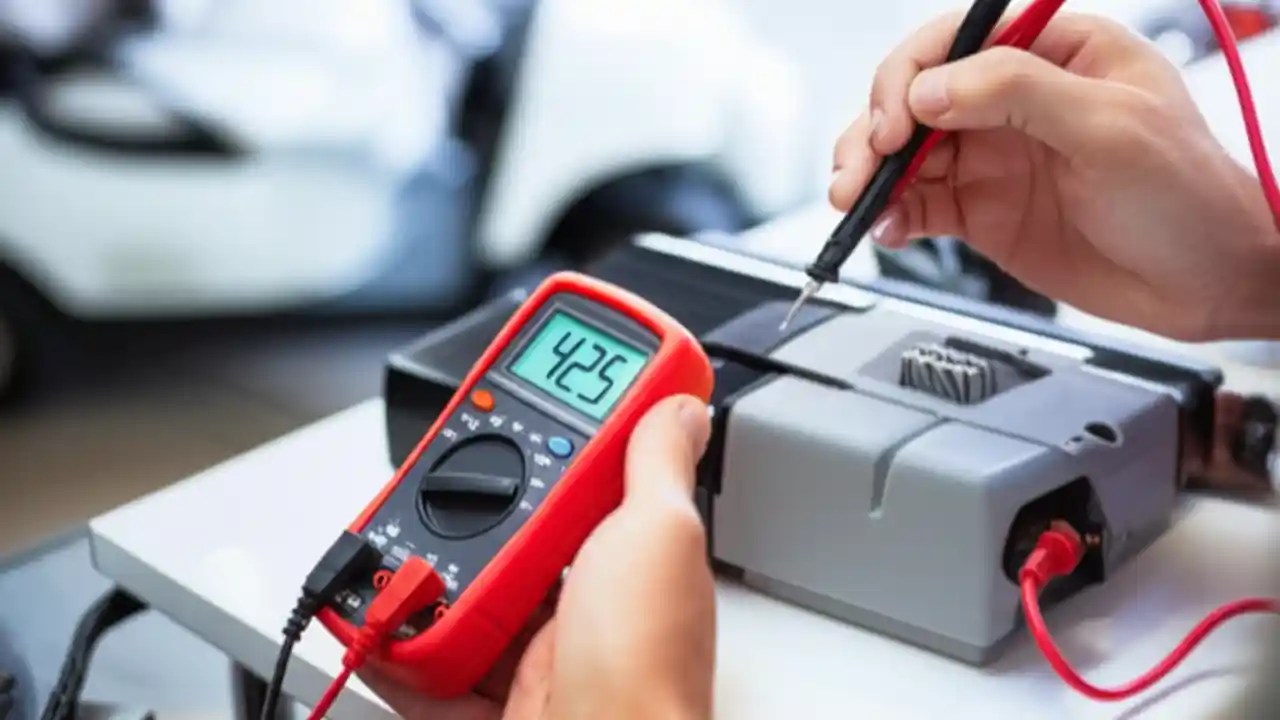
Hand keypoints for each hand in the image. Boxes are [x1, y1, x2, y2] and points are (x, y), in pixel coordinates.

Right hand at [361, 395, 715, 719]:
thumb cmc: (645, 663)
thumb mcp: (658, 534)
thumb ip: (659, 465)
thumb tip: (680, 406)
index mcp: (635, 553)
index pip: (594, 478)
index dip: (557, 445)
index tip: (517, 409)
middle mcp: (594, 602)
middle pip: (519, 536)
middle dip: (477, 517)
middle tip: (446, 494)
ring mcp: (549, 653)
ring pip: (476, 599)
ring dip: (433, 585)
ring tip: (406, 566)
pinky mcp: (506, 702)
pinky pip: (443, 669)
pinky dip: (408, 651)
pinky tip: (386, 630)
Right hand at [830, 12, 1279, 340]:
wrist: (1206, 284)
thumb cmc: (1188, 195)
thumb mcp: (1111, 128)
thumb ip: (1018, 95)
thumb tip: (932, 90)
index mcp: (1053, 51)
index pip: (957, 41)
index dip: (911, 77)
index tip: (896, 124)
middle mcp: (1014, 99)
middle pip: (916, 97)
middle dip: (876, 131)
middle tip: (861, 171)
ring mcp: (994, 156)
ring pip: (905, 153)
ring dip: (871, 176)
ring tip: (855, 203)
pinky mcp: (981, 211)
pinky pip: (919, 206)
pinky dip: (892, 217)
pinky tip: (886, 229)